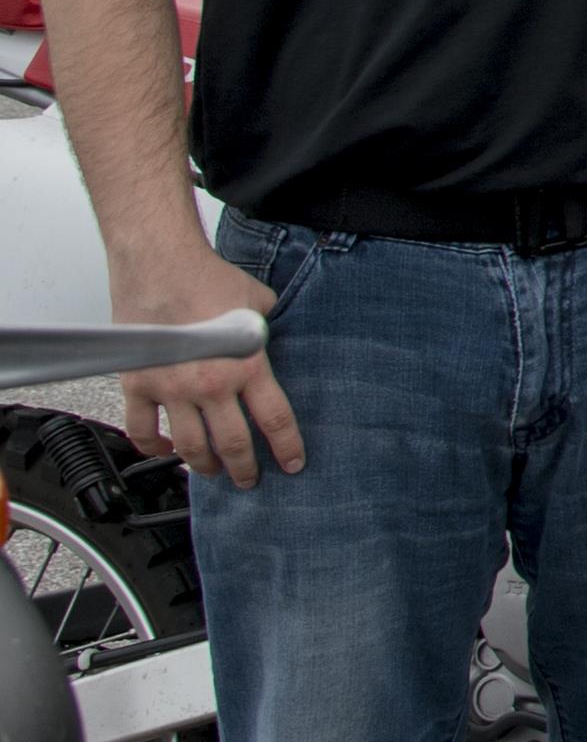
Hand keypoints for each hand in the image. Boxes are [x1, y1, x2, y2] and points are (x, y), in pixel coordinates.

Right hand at [110, 239, 298, 486]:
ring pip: (189, 445)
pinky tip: (164, 451)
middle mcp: (209, 383)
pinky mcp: (138, 384)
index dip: (287, 448)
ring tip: (213, 471)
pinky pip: (142, 429)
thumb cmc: (208, 277)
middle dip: (245, 469)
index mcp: (246, 364)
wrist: (160, 262)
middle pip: (233, 444)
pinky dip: (152, 447)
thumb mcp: (259, 304)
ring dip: (203, 465)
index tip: (293, 465)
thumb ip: (267, 331)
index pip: (275, 420)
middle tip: (250, 480)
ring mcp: (171, 387)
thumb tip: (274, 341)